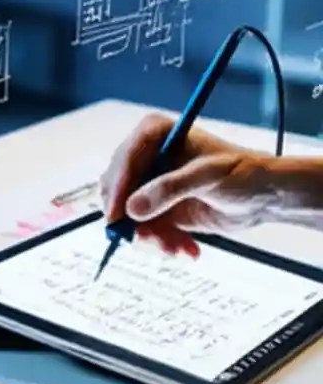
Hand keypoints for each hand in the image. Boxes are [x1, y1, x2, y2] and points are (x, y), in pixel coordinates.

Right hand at [99, 114, 278, 256]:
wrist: (264, 197)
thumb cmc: (242, 174)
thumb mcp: (207, 177)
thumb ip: (169, 189)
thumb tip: (131, 209)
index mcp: (156, 135)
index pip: (125, 157)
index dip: (118, 186)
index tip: (118, 213)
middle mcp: (147, 158)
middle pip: (119, 188)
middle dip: (134, 217)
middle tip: (147, 237)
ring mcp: (150, 184)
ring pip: (129, 214)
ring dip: (151, 235)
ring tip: (177, 248)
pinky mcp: (157, 207)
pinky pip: (144, 228)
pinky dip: (162, 241)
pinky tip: (185, 248)